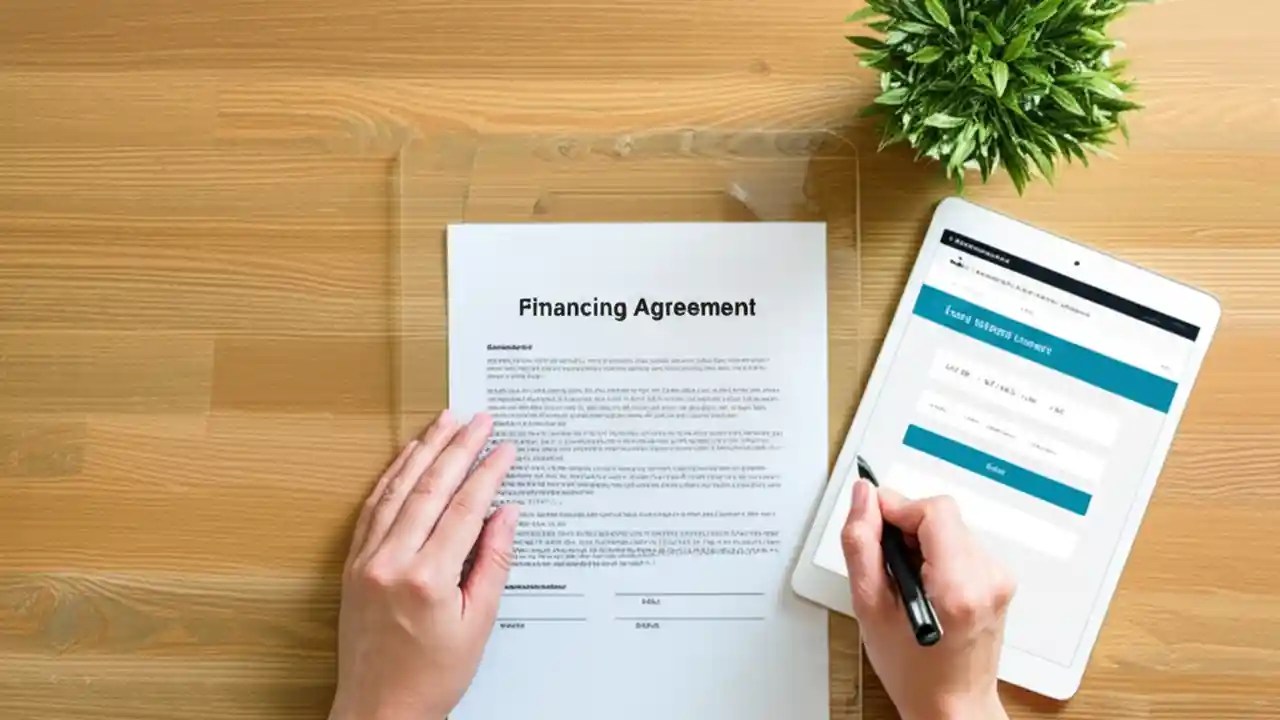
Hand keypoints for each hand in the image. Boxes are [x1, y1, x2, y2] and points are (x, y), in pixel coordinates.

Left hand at [329, 410, 518, 719]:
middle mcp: (391, 563)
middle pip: (430, 488)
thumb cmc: (431, 676)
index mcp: (428, 579)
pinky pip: (373, 507)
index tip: (505, 449)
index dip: (488, 473)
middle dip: (458, 448)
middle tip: (479, 420)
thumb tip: (505, 513)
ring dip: (423, 451)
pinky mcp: (352, 565)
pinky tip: (408, 458)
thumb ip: (493, 562)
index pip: (464, 508)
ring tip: (445, 423)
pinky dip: (392, 477)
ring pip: (397, 490)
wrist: (380, 710)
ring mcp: (366, 561)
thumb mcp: (479, 623)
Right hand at [842, 479, 1015, 719]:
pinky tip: (925, 585)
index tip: (873, 524)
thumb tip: (864, 498)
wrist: (952, 704)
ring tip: (906, 581)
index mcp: (959, 586)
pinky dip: (938, 555)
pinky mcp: (999, 580)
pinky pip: (962, 544)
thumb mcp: (869, 607)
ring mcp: (999, 578)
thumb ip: (862, 544)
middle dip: (907, 529)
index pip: (932, 510)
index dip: (896, 509)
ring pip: (950, 528)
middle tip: (887, 563)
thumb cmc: (913, 669)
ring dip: (922, 543)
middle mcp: (988, 577)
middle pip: (941, 516)